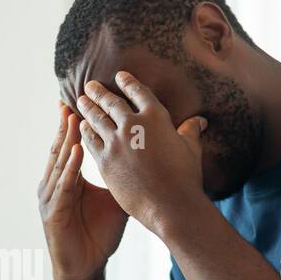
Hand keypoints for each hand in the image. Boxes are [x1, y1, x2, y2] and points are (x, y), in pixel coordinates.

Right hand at [38, 104, 128, 279]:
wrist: (86, 268)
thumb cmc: (99, 235)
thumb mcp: (116, 199)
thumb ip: (125, 177)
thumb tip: (150, 157)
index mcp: (69, 180)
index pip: (72, 147)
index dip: (77, 125)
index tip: (86, 101)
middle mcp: (56, 184)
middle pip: (62, 148)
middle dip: (68, 124)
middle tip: (74, 98)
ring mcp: (51, 198)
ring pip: (59, 163)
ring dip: (68, 140)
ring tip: (75, 117)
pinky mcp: (52, 213)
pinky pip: (62, 186)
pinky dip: (70, 168)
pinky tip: (76, 152)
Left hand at [75, 71, 206, 235]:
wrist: (170, 204)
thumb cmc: (185, 177)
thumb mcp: (190, 149)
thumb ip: (190, 131)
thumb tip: (200, 120)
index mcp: (156, 117)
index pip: (139, 93)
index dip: (128, 83)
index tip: (120, 75)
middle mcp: (133, 125)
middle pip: (112, 103)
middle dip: (99, 93)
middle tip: (90, 85)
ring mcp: (116, 142)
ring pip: (97, 119)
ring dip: (88, 108)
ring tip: (80, 101)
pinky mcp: (105, 160)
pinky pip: (90, 141)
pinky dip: (84, 132)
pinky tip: (80, 127)